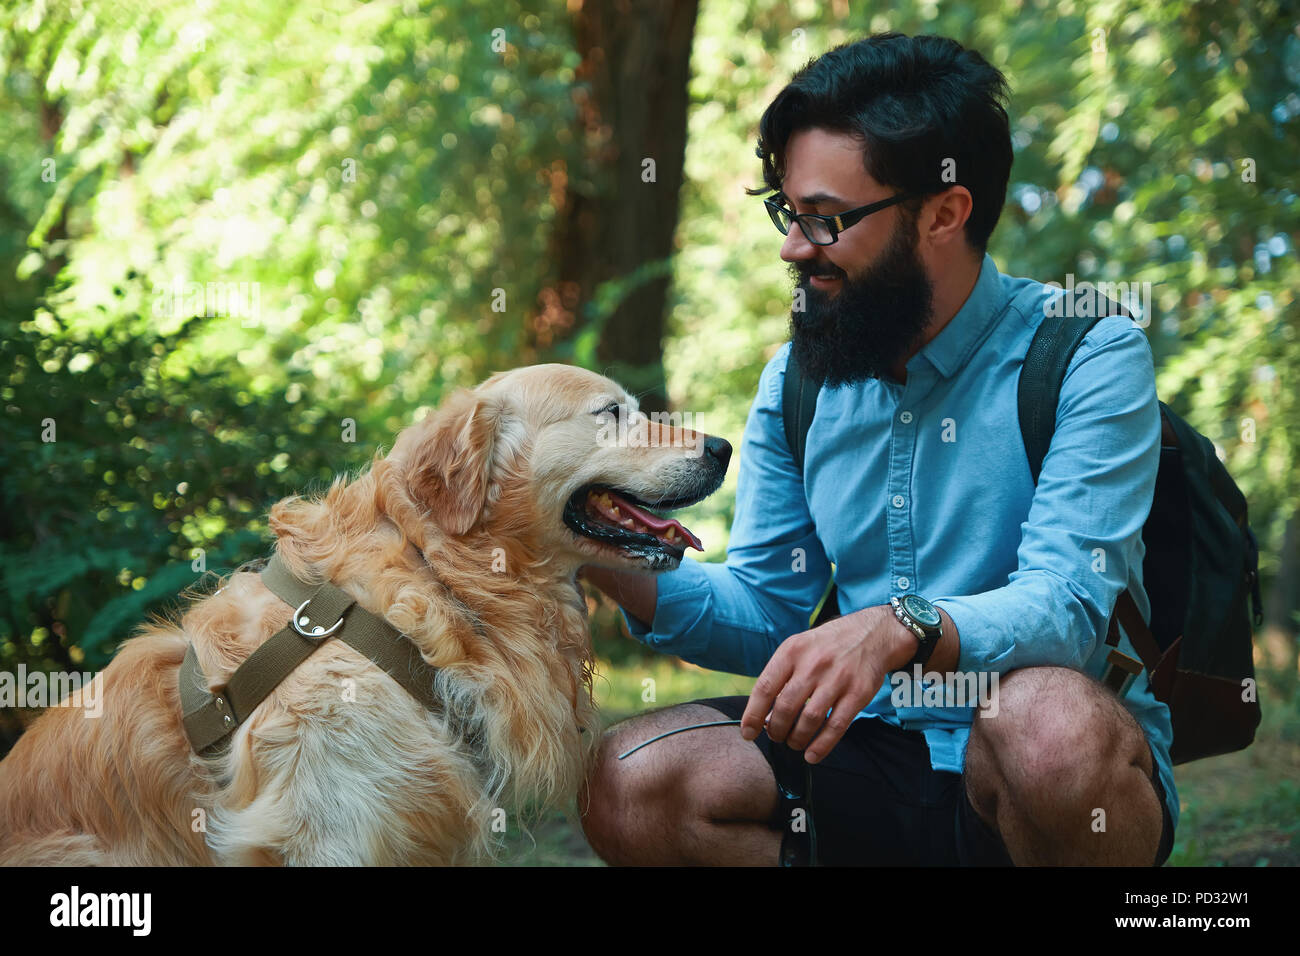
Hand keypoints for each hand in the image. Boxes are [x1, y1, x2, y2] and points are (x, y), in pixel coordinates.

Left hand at [740, 605, 916, 763]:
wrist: (871, 634)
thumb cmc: (826, 646)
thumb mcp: (798, 648)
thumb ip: (781, 676)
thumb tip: (763, 716)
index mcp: (792, 651)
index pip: (765, 687)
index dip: (753, 715)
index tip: (748, 732)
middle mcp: (813, 664)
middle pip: (785, 707)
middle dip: (776, 730)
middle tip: (776, 736)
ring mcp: (837, 678)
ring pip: (809, 719)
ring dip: (797, 739)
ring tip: (794, 742)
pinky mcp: (858, 693)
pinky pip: (836, 726)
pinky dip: (821, 746)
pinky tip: (812, 755)